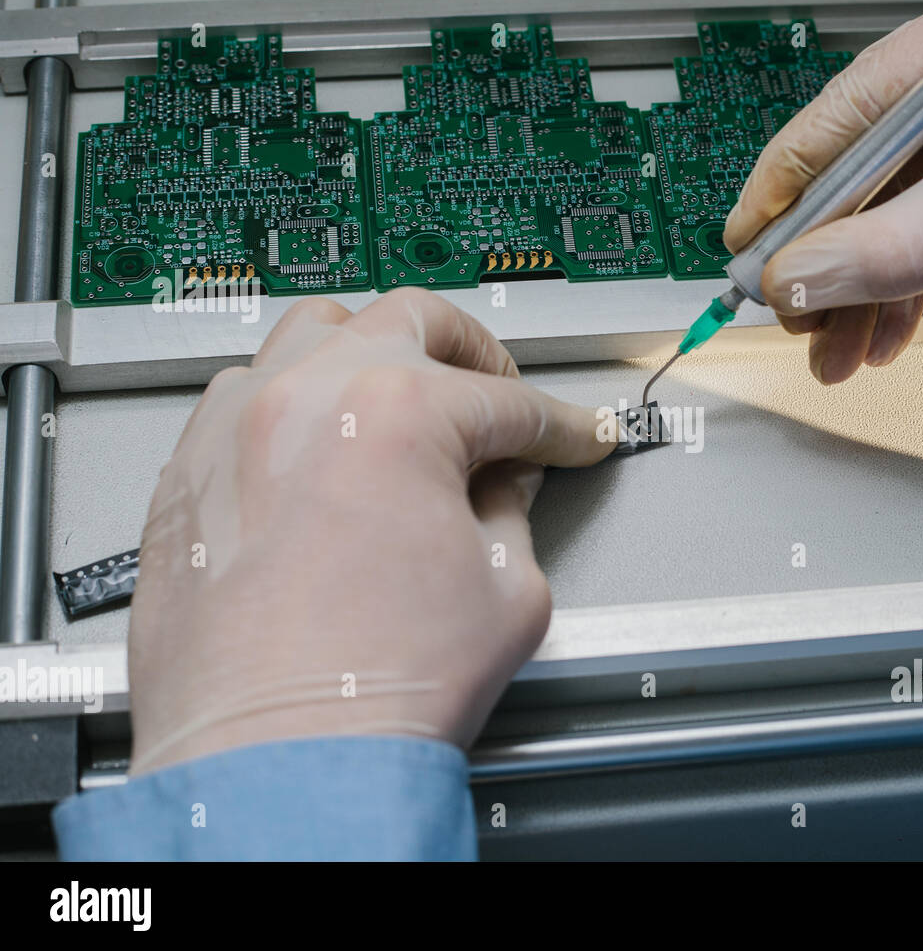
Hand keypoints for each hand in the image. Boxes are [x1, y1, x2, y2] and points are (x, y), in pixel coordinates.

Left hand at [127, 289, 612, 773]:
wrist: (275, 762)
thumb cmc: (370, 694)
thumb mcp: (508, 593)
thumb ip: (513, 511)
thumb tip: (500, 485)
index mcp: (399, 415)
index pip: (510, 401)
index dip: (562, 425)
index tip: (574, 438)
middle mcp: (308, 399)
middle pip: (412, 319)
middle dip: (476, 354)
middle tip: (500, 398)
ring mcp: (236, 429)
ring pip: (314, 332)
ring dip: (373, 355)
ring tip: (405, 399)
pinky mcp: (189, 473)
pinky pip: (246, 396)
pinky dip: (298, 403)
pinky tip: (322, 446)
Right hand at [724, 0, 922, 382]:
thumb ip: (894, 250)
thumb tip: (794, 277)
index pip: (843, 113)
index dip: (784, 188)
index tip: (746, 248)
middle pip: (858, 171)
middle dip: (824, 259)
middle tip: (790, 314)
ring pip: (888, 212)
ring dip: (857, 290)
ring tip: (833, 350)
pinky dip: (901, 290)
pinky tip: (881, 335)